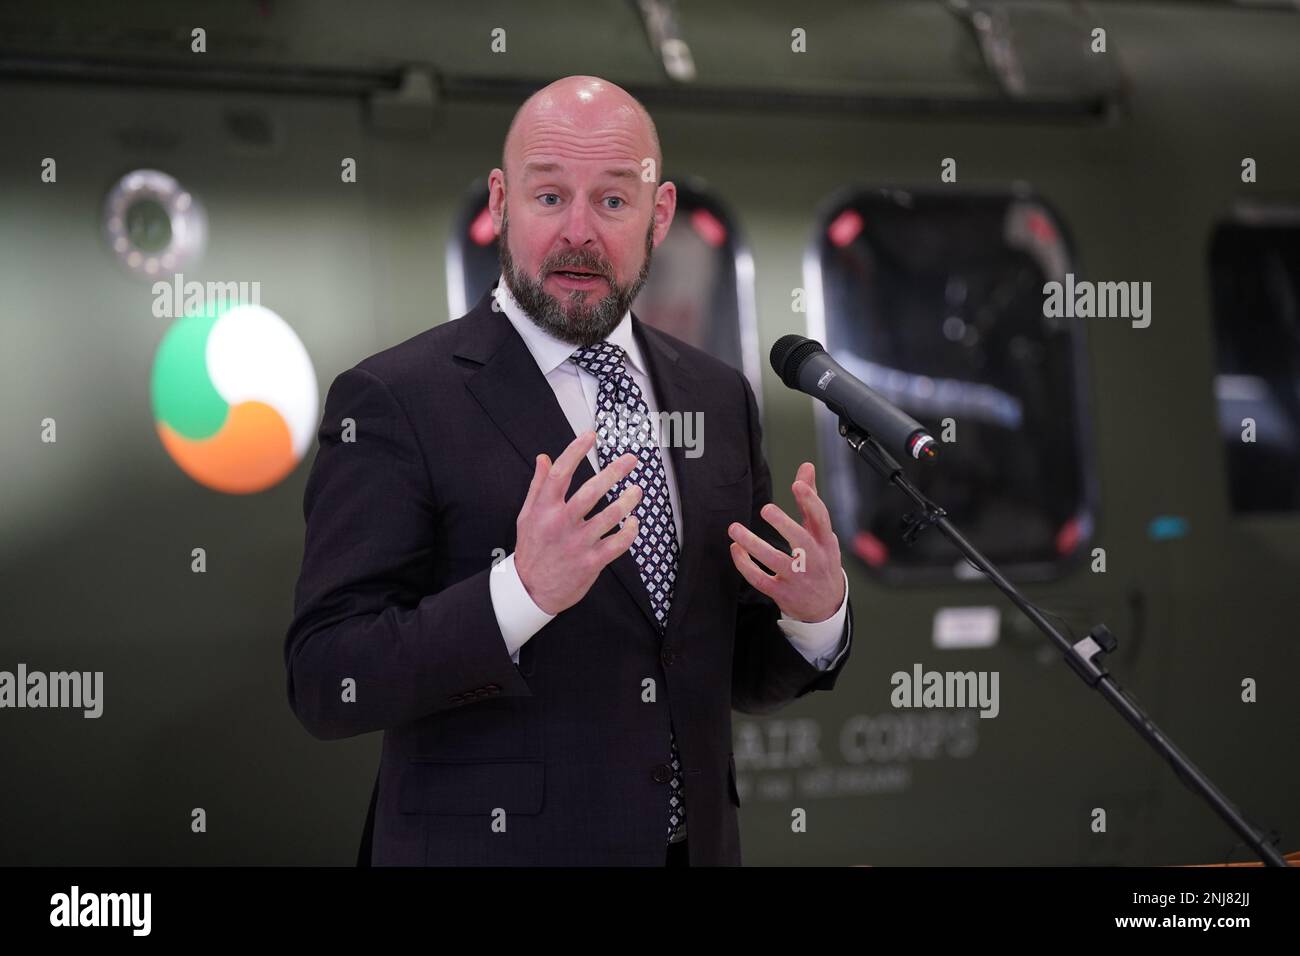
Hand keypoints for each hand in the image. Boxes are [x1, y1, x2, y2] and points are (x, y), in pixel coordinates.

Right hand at [514, 430, 642, 614]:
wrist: (531, 590)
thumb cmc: (531, 549)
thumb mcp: (527, 515)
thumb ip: (538, 486)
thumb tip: (544, 457)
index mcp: (544, 509)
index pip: (560, 473)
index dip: (576, 451)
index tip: (590, 436)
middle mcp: (560, 524)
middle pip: (591, 491)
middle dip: (614, 472)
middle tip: (631, 459)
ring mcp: (577, 544)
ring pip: (609, 517)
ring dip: (628, 501)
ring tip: (637, 491)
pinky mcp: (591, 562)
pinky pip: (617, 544)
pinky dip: (629, 532)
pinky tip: (634, 522)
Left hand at [727, 461, 844, 622]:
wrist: (825, 606)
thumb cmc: (821, 560)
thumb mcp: (821, 532)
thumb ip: (810, 500)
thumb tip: (806, 467)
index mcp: (825, 542)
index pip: (821, 520)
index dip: (811, 501)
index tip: (797, 485)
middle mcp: (813, 560)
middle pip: (801, 542)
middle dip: (785, 525)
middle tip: (766, 509)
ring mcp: (797, 578)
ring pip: (775, 561)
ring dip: (753, 545)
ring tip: (734, 529)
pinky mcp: (781, 592)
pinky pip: (760, 579)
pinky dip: (745, 565)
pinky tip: (735, 549)